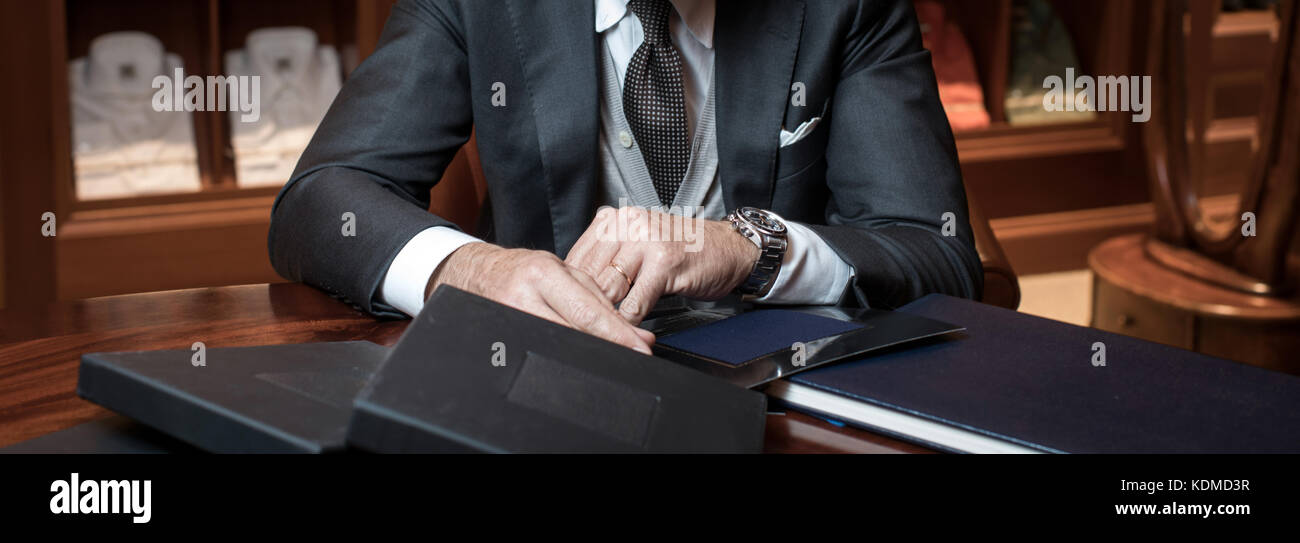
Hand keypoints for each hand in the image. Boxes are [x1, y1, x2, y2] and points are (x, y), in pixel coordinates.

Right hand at [426, 243, 655, 353]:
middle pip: (575, 333)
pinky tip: (578, 360)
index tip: (641, 347)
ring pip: (558, 347)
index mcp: (544, 274)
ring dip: (588, 355)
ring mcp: (510, 321)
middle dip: (609, 346)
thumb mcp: (562, 272)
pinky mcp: (503, 339)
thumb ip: (598, 298)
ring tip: (609, 356)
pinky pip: (541, 352)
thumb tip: (635, 331)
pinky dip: (564, 358)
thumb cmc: (525, 271)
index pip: (588, 312)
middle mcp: (524, 298)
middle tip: (634, 355)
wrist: (479, 273)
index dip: (618, 334)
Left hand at [565, 206, 758, 323]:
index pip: (577, 259)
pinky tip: (629, 330)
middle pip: (588, 275)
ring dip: (605, 316)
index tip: (569, 311)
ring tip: (603, 332)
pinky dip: (628, 322)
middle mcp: (627, 224)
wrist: (730, 248)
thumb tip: (574, 289)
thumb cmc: (683, 250)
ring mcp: (646, 241)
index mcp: (615, 219)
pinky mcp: (663, 262)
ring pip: (608, 289)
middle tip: (581, 328)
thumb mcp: (637, 244)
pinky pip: (634, 303)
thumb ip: (607, 259)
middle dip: (586, 305)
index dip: (571, 290)